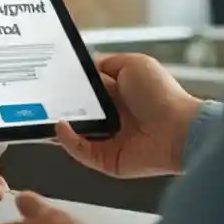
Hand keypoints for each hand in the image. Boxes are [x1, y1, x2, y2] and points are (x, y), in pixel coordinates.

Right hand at [56, 54, 202, 177]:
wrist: (179, 130)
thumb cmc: (162, 96)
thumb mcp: (133, 64)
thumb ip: (106, 63)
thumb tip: (86, 66)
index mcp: (120, 95)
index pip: (87, 90)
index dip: (70, 85)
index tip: (52, 79)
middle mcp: (113, 118)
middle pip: (77, 112)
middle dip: (60, 104)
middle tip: (44, 96)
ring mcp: (109, 140)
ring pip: (75, 133)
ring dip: (60, 123)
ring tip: (46, 111)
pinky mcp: (107, 159)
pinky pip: (80, 151)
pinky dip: (67, 140)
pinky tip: (61, 127)